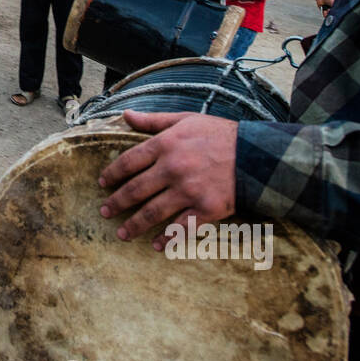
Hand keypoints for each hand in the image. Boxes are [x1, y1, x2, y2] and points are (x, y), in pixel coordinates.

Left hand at [98, 110, 237, 248]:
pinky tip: (156, 245)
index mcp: (166, 145)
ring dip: (134, 225)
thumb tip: (126, 115)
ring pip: (153, 212)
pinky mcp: (206, 209)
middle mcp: (173, 168)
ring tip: (122, 233)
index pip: (128, 162)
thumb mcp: (185, 120)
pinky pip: (180, 227)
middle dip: (116, 203)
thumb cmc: (219, 135)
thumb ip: (153, 121)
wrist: (256, 154)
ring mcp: (189, 191)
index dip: (112, 174)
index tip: (102, 183)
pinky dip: (167, 239)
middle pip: (135, 190)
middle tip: (105, 212)